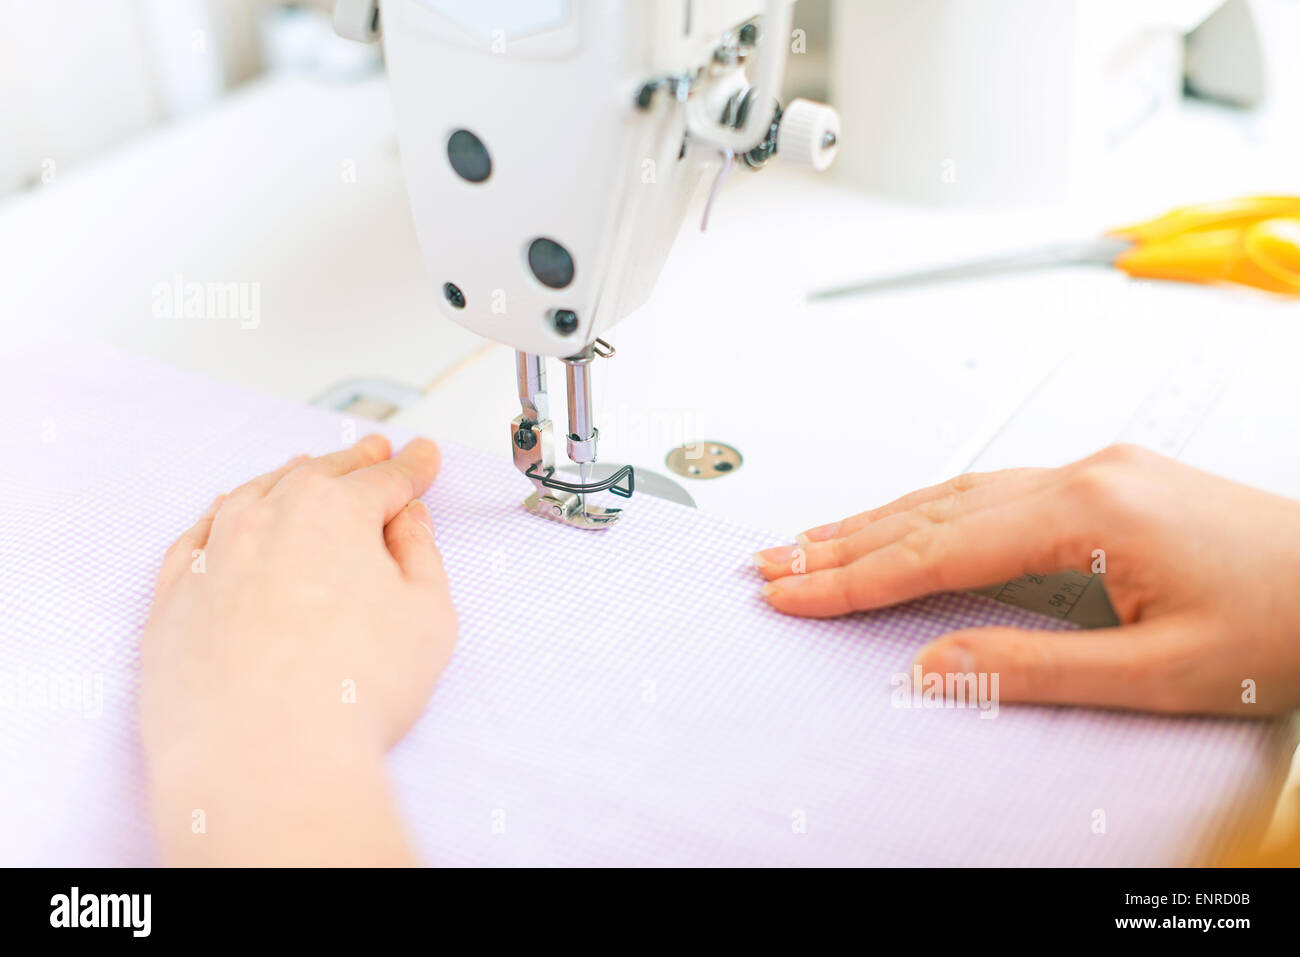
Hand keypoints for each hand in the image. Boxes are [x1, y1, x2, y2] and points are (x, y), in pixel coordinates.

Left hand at [140, 434, 455, 864]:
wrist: (262, 761)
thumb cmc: (349, 694)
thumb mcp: (428, 617)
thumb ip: (421, 556)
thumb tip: (407, 523)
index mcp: (335, 512)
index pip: (384, 479)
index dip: (412, 468)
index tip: (423, 459)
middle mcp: (266, 519)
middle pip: (318, 476)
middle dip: (354, 462)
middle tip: (377, 453)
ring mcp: (213, 556)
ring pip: (254, 496)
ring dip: (288, 479)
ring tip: (307, 470)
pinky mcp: (174, 599)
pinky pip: (197, 537)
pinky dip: (221, 516)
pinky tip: (231, 513)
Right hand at [755, 444, 1299, 714]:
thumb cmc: (1288, 621)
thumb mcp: (1160, 673)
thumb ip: (1033, 667)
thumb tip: (935, 666)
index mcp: (1091, 511)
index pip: (938, 548)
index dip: (855, 578)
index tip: (793, 591)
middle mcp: (1087, 474)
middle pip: (935, 507)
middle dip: (845, 539)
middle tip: (774, 560)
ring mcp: (1099, 472)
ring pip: (961, 492)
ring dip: (882, 521)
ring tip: (817, 543)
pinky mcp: (1111, 483)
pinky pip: (996, 493)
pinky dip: (935, 515)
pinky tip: (908, 526)